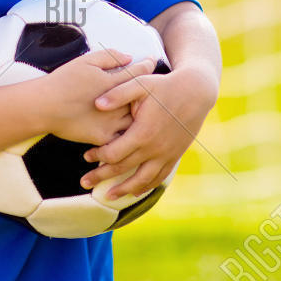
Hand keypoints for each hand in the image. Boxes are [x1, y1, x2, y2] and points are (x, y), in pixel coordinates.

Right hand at [41, 50, 158, 146]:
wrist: (44, 107)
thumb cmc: (63, 81)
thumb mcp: (85, 61)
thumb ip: (109, 57)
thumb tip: (129, 57)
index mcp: (112, 82)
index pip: (139, 73)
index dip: (148, 65)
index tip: (152, 61)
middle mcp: (116, 104)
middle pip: (143, 98)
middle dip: (150, 92)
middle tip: (155, 87)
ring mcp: (111, 123)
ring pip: (137, 120)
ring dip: (143, 114)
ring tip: (147, 109)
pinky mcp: (103, 138)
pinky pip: (123, 138)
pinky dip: (130, 133)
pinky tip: (133, 129)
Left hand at [80, 66, 215, 200]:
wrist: (196, 92)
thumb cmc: (164, 85)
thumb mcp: (141, 84)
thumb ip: (118, 93)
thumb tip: (96, 104)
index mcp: (142, 133)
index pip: (114, 153)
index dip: (98, 156)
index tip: (86, 155)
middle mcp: (154, 148)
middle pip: (123, 170)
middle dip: (101, 177)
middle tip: (85, 182)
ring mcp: (166, 155)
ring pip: (142, 180)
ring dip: (123, 190)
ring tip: (107, 197)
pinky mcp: (175, 156)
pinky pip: (159, 177)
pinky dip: (146, 187)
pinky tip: (135, 191)